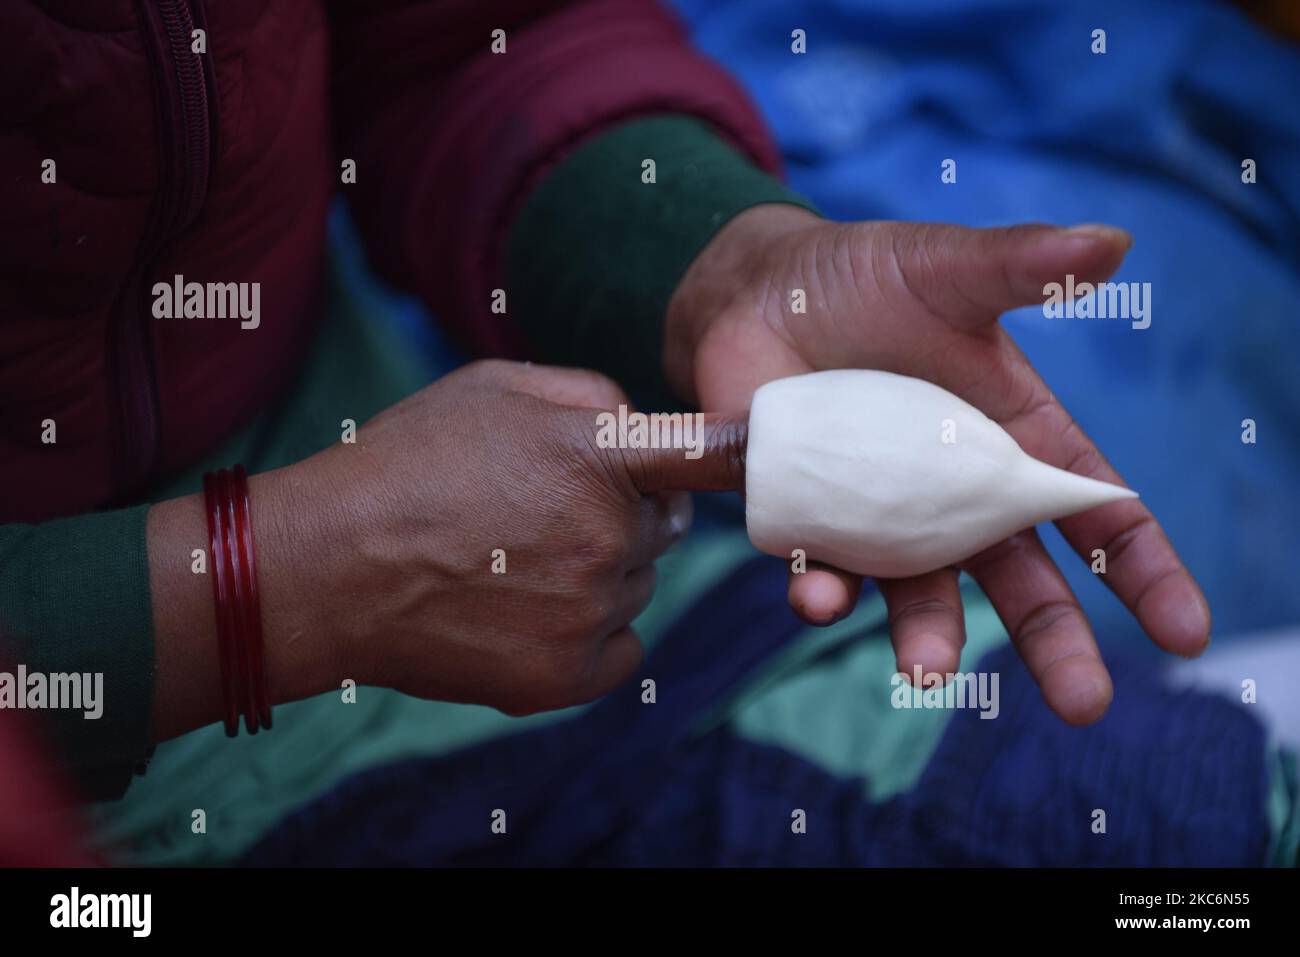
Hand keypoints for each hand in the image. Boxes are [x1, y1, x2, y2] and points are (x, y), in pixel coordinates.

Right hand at [149, 359, 743, 736]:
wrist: (326, 571)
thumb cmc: (403, 465)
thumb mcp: (489, 386)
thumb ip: (587, 393)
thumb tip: (642, 422)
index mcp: (597, 456)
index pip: (714, 455)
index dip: (748, 454)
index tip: (767, 456)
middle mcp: (609, 536)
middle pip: (665, 524)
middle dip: (626, 512)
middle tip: (549, 510)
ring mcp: (591, 612)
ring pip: (636, 584)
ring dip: (600, 572)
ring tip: (514, 560)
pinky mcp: (567, 677)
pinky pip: (621, 647)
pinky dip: (592, 632)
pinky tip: (529, 611)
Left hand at [665, 205, 1210, 723]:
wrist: (756, 291)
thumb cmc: (863, 277)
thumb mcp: (945, 266)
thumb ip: (1017, 267)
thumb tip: (1112, 243)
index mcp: (1012, 440)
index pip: (1095, 514)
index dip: (1144, 570)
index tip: (1185, 633)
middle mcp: (956, 494)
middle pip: (1021, 583)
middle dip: (1055, 643)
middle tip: (1083, 702)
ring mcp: (884, 515)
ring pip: (922, 597)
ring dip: (929, 639)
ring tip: (928, 672)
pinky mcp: (811, 519)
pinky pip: (825, 572)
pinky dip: (823, 589)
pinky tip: (816, 594)